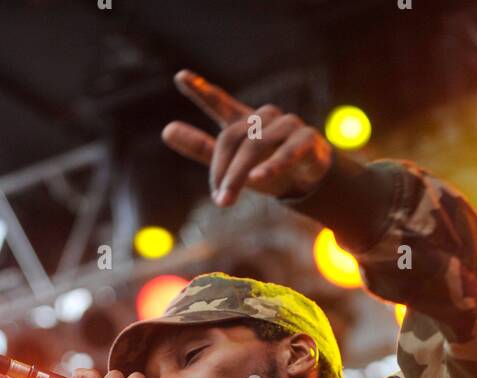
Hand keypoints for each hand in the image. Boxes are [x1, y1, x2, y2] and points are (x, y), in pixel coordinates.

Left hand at [161, 69, 332, 207]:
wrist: (310, 178)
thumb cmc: (267, 167)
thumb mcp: (232, 162)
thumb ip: (201, 148)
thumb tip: (166, 130)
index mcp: (244, 122)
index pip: (220, 103)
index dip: (201, 90)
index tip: (181, 77)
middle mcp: (264, 118)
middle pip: (233, 138)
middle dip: (222, 170)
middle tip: (216, 199)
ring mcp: (287, 126)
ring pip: (256, 145)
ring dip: (240, 174)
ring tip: (228, 200)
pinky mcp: (307, 140)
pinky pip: (288, 151)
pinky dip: (273, 166)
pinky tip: (257, 179)